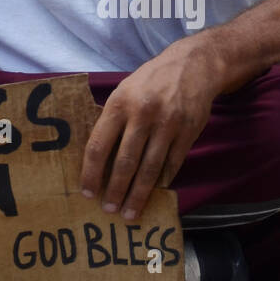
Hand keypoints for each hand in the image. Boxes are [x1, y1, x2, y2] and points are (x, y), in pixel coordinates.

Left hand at [80, 40, 226, 220]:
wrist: (192, 66)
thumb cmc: (150, 81)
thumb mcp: (124, 90)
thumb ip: (112, 119)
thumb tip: (96, 155)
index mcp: (119, 104)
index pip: (98, 145)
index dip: (91, 173)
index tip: (87, 192)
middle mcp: (142, 115)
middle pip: (125, 163)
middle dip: (115, 191)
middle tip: (109, 211)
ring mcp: (167, 125)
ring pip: (149, 169)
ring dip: (138, 195)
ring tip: (130, 213)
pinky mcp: (187, 133)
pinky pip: (171, 164)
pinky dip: (161, 182)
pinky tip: (154, 194)